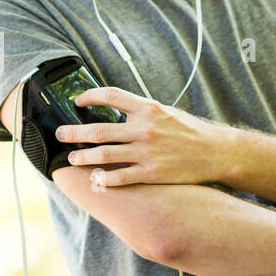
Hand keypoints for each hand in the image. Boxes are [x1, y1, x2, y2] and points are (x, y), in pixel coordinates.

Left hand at [53, 86, 230, 186]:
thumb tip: (112, 109)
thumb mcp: (164, 111)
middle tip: (60, 134)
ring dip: (83, 157)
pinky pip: (121, 177)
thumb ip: (139, 110)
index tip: (77, 101)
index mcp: (148, 108)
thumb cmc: (187, 130)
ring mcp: (148, 152)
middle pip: (99, 130)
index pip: (111, 96)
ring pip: (104, 155)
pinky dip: (104, 179)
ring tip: (71, 158)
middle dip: (74, 133)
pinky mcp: (152, 173)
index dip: (90, 96)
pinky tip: (93, 179)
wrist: (216, 151)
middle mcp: (145, 128)